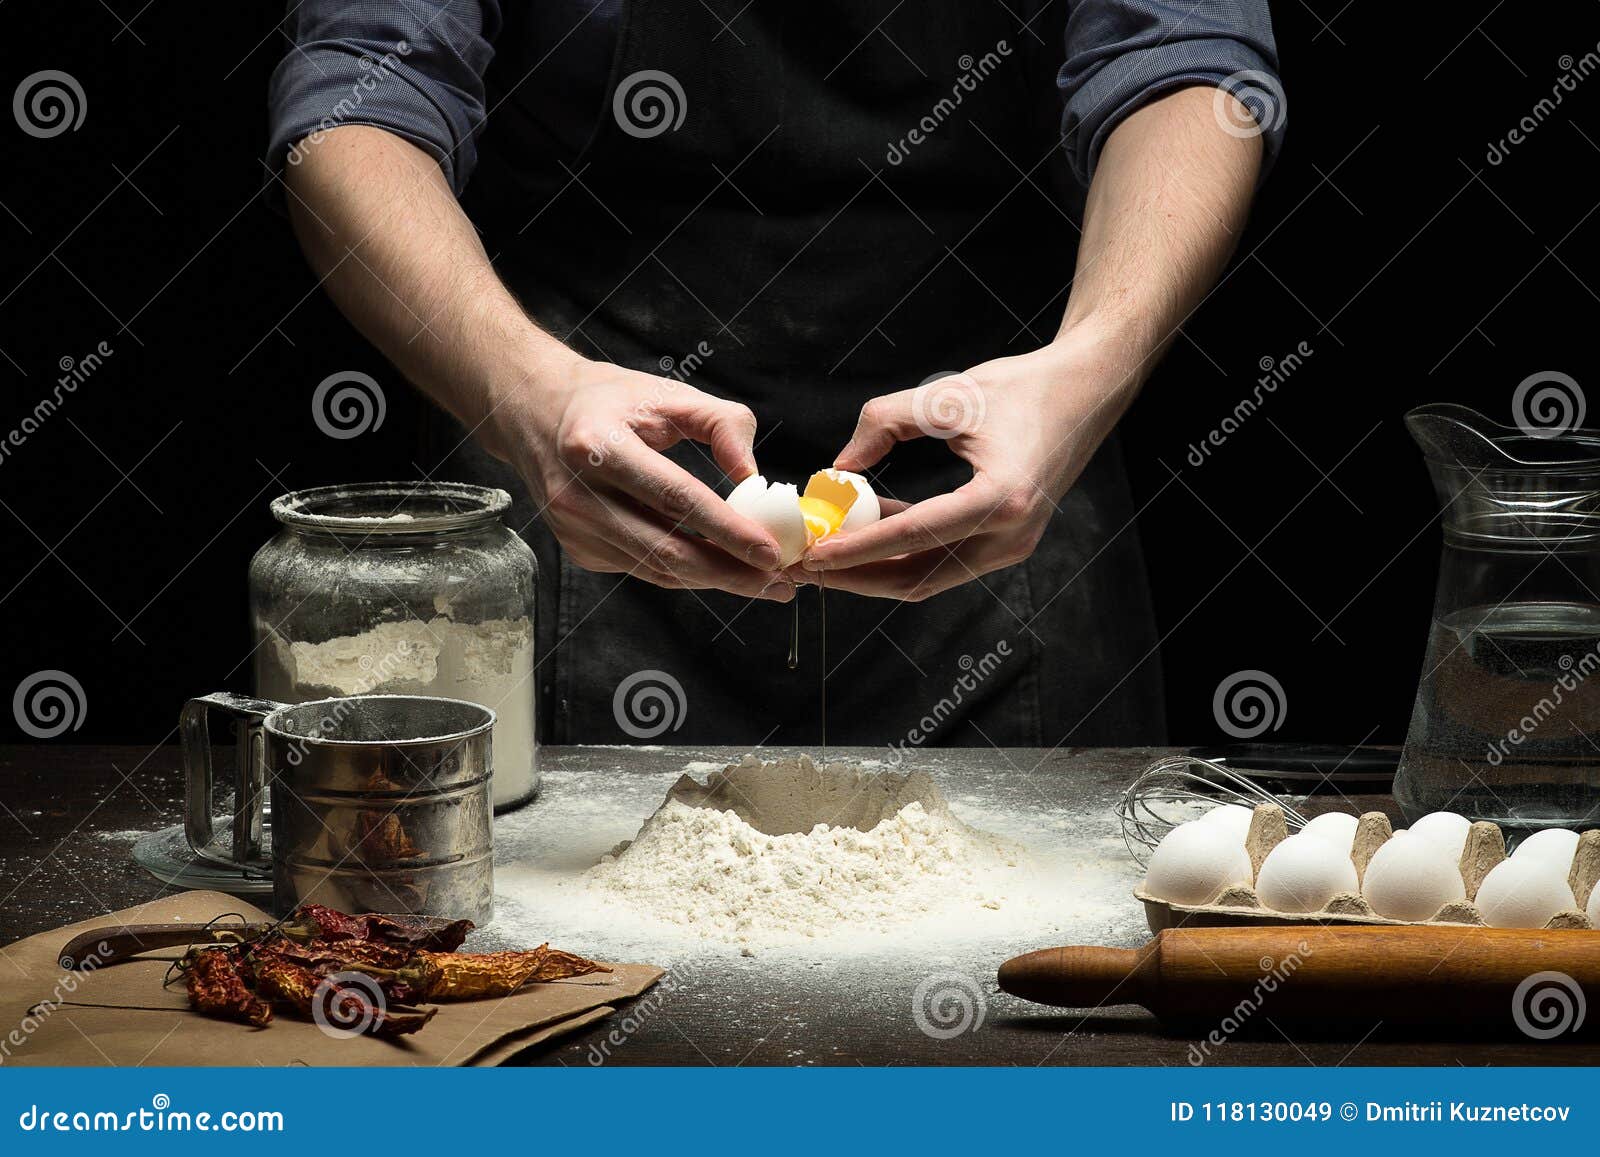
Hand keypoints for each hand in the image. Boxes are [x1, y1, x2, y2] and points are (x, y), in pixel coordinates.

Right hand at [488, 354, 791, 599]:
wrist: (533, 412)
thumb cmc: (608, 400)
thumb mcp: (666, 394)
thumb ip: (722, 424)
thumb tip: (754, 477)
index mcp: (596, 445)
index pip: (674, 497)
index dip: (726, 529)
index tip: (771, 551)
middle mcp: (577, 493)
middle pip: (666, 548)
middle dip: (729, 571)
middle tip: (780, 581)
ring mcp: (574, 528)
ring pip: (656, 568)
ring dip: (714, 579)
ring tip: (763, 582)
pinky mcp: (578, 549)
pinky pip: (643, 568)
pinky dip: (686, 572)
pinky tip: (721, 569)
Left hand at [797, 332, 1138, 600]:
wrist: (1083, 392)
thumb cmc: (1021, 388)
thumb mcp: (946, 394)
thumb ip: (885, 422)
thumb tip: (839, 467)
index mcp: (1001, 498)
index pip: (913, 536)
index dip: (857, 550)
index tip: (812, 555)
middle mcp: (1011, 534)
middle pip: (918, 577)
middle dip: (856, 577)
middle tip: (804, 568)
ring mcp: (1012, 545)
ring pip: (928, 576)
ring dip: (875, 569)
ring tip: (824, 555)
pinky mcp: (1007, 542)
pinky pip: (944, 559)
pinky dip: (902, 551)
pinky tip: (864, 528)